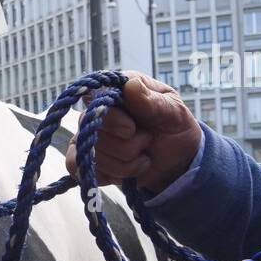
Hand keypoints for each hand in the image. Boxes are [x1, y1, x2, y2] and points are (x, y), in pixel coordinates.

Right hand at [65, 73, 202, 192]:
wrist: (176, 160)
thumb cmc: (174, 128)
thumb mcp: (174, 112)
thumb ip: (153, 101)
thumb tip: (130, 85)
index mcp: (119, 90)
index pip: (97, 99)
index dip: (112, 119)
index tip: (131, 129)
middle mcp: (98, 110)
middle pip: (93, 131)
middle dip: (127, 146)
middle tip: (147, 141)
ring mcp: (88, 135)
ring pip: (92, 155)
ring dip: (125, 164)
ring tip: (142, 156)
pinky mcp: (85, 159)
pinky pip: (84, 171)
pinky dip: (111, 175)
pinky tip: (128, 171)